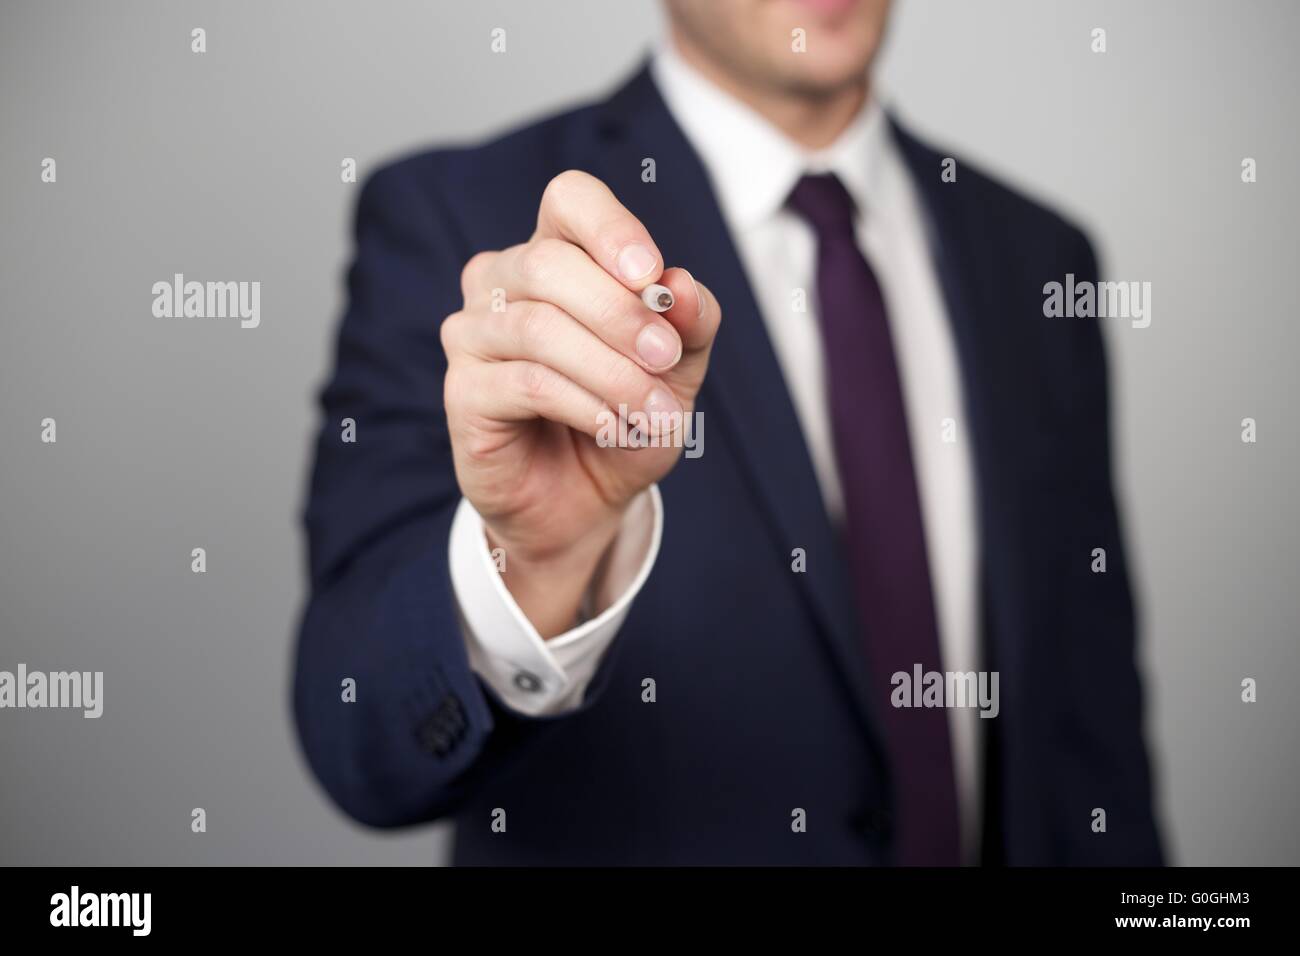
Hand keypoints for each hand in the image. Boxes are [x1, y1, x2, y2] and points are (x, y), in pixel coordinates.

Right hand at [440, 170, 721, 636]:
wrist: (585, 502)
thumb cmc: (626, 418)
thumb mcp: (678, 372)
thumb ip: (691, 324)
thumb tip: (683, 286)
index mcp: (556, 255)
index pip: (569, 200)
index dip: (609, 228)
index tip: (652, 275)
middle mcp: (501, 282)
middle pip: (548, 263)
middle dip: (619, 313)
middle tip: (666, 358)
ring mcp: (473, 335)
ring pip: (538, 328)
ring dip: (609, 370)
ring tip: (655, 410)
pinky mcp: (464, 392)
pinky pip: (525, 382)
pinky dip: (582, 403)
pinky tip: (613, 427)